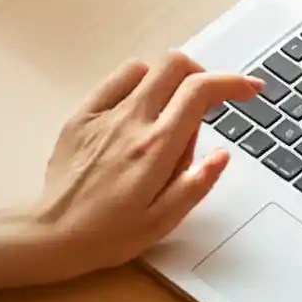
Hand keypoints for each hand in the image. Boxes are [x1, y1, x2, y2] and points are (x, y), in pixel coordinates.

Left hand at [32, 52, 262, 279]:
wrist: (51, 236)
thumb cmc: (110, 234)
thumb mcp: (164, 220)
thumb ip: (197, 183)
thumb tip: (222, 154)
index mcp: (156, 148)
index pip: (200, 92)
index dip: (232, 83)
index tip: (250, 90)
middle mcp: (131, 122)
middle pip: (175, 65)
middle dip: (202, 74)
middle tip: (209, 102)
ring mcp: (103, 115)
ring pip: (146, 68)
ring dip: (169, 80)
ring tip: (172, 111)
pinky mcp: (81, 116)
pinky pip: (115, 80)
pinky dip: (138, 82)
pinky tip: (140, 108)